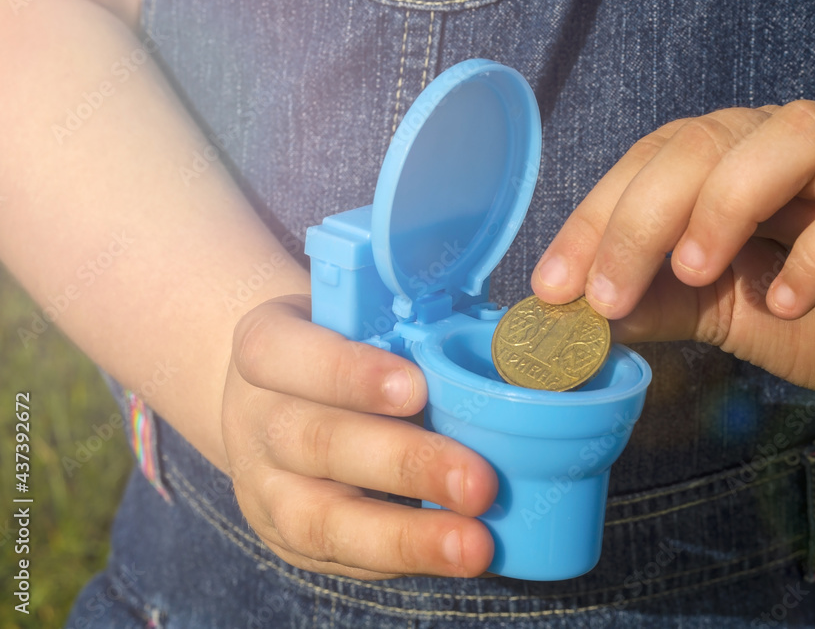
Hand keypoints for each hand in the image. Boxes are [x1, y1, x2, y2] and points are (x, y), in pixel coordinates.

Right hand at [220, 295, 496, 579]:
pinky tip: (456, 554)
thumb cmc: (341, 347)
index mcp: (265, 344)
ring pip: (318, 516)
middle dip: (404, 464)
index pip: (278, 352)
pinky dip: (403, 558)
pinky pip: (339, 556)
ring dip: (404, 535)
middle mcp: (254, 417)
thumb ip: (408, 324)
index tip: (417, 388)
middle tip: (478, 481)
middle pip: (312, 441)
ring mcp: (264, 485)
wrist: (273, 399)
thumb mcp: (356, 318)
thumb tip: (498, 341)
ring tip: (474, 545)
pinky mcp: (286, 535)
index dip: (346, 372)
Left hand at [532, 102, 814, 424]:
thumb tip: (577, 315)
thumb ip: (656, 303)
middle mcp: (787, 151)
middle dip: (642, 216)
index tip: (553, 289)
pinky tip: (786, 302)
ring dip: (728, 202)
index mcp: (730, 164)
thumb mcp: (716, 312)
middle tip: (605, 295)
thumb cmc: (809, 315)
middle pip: (707, 141)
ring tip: (693, 272)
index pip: (649, 163)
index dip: (594, 220)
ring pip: (797, 138)